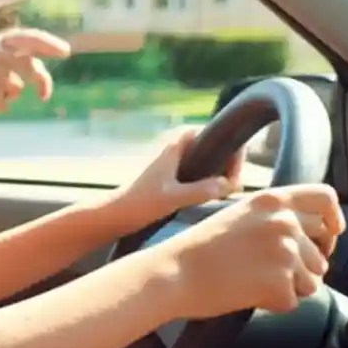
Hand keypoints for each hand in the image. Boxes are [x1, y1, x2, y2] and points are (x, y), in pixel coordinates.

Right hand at [0, 28, 71, 120]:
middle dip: (41, 81)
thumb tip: (27, 83)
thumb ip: (4, 63)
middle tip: (44, 95)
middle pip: (29, 67)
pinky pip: (1, 104)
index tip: (65, 52)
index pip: (27, 37)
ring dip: (3, 96)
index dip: (48, 43)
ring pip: (14, 89)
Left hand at [109, 127, 243, 223]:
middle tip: (234, 183)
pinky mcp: (168, 180)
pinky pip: (196, 174)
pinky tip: (213, 197)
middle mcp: (172, 153)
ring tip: (227, 191)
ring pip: (203, 161)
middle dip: (226, 161)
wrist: (112, 215)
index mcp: (172, 148)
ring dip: (218, 173)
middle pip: (208, 147)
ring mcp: (170, 166)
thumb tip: (228, 185)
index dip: (225, 143)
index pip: (205, 132)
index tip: (235, 166)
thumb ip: (201, 190)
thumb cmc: (138, 203)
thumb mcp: (173, 197)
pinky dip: (208, 182)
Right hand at [152, 183, 344, 318]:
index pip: (327, 198)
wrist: (172, 273)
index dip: (334, 219)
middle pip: (323, 247)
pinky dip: (274, 303)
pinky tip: (247, 293)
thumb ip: (274, 217)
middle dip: (306, 263)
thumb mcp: (238, 215)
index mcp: (272, 200)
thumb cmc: (199, 249)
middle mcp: (284, 222)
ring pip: (312, 278)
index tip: (330, 234)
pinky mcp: (280, 283)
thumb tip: (312, 235)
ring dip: (289, 285)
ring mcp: (285, 252)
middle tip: (275, 270)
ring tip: (253, 281)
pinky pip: (293, 301)